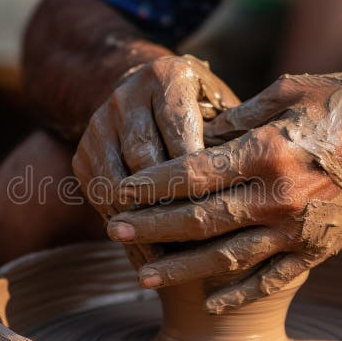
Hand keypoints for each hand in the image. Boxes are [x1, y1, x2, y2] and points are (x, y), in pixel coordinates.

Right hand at [72, 55, 239, 261]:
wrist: (143, 93)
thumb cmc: (204, 109)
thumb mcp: (223, 109)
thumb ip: (238, 138)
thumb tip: (259, 186)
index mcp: (167, 77)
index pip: (181, 131)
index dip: (200, 175)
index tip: (226, 212)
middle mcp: (125, 96)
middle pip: (145, 160)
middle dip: (171, 206)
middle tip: (202, 246)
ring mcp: (98, 125)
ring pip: (118, 184)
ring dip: (144, 226)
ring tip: (174, 262)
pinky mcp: (82, 152)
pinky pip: (100, 198)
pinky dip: (126, 229)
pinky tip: (150, 257)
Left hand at [107, 72, 341, 312]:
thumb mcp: (289, 91)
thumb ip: (237, 117)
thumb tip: (195, 138)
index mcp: (266, 151)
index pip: (190, 175)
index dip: (150, 186)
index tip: (120, 193)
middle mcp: (277, 197)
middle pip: (198, 220)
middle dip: (151, 228)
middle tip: (114, 232)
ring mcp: (299, 230)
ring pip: (226, 258)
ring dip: (181, 268)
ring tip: (145, 274)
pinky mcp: (319, 250)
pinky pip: (271, 279)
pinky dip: (238, 292)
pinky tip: (209, 301)